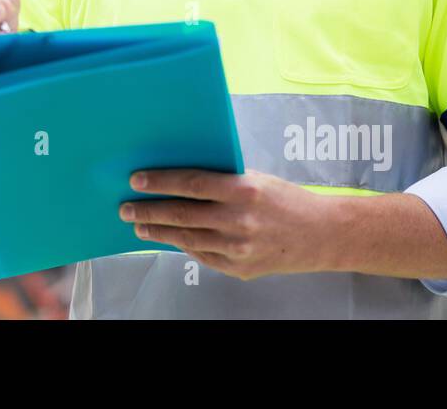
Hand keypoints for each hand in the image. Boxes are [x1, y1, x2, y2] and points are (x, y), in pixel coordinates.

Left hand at [118, 168, 335, 279]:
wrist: (321, 235)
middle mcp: (239, 221)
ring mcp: (238, 249)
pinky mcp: (239, 269)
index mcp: (243, 190)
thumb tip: (178, 176)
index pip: (191, 184)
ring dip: (157, 231)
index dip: (160, 182)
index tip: (135, 181)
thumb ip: (221, 179)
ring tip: (139, 225)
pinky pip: (202, 255)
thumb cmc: (286, 199)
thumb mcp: (256, 179)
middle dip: (148, 210)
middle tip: (125, 208)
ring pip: (186, 239)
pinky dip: (182, 245)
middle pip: (181, 214)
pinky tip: (169, 238)